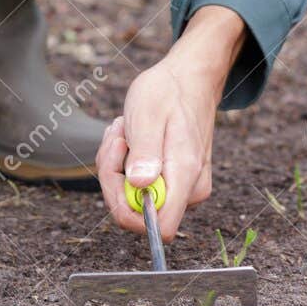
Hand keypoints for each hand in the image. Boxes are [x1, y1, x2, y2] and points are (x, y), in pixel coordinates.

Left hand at [96, 5, 245, 243]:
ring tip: (126, 131)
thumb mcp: (148, 114)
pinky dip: (125, 163)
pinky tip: (130, 136)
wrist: (189, 78)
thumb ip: (145, 153)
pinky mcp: (176, 181)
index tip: (119, 171)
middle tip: (118, 137)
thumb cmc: (168, 92)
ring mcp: (184, 186)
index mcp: (185, 175)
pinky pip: (139, 187)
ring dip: (119, 166)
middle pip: (138, 212)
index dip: (127, 209)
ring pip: (134, 198)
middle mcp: (189, 189)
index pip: (160, 227)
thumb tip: (139, 187)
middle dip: (116, 177)